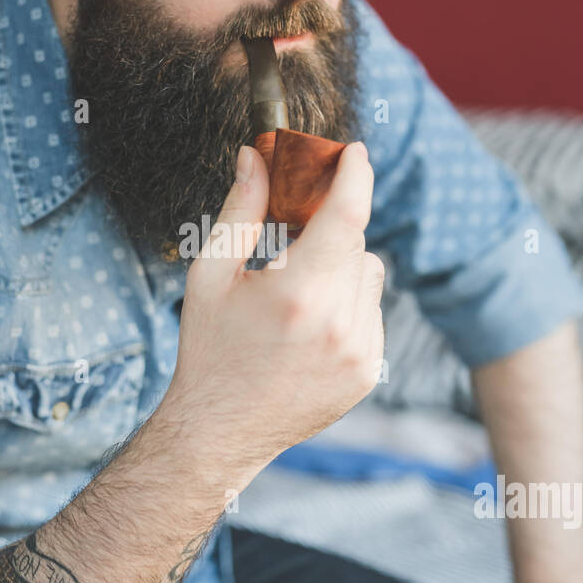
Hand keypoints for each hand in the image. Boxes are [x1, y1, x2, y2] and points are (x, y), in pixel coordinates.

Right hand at [166, 141, 384, 465]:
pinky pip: (372, 312)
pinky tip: (309, 329)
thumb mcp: (210, 275)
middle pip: (356, 243)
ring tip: (296, 298)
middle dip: (328, 232)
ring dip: (341, 269)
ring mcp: (359, 352)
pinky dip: (348, 306)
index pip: (347, 215)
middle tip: (291, 241)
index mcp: (297, 293)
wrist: (219, 430)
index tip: (354, 152)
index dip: (355, 175)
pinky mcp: (368, 373)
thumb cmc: (209, 348)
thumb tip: (255, 154)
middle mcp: (338, 323)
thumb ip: (241, 210)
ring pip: (370, 276)